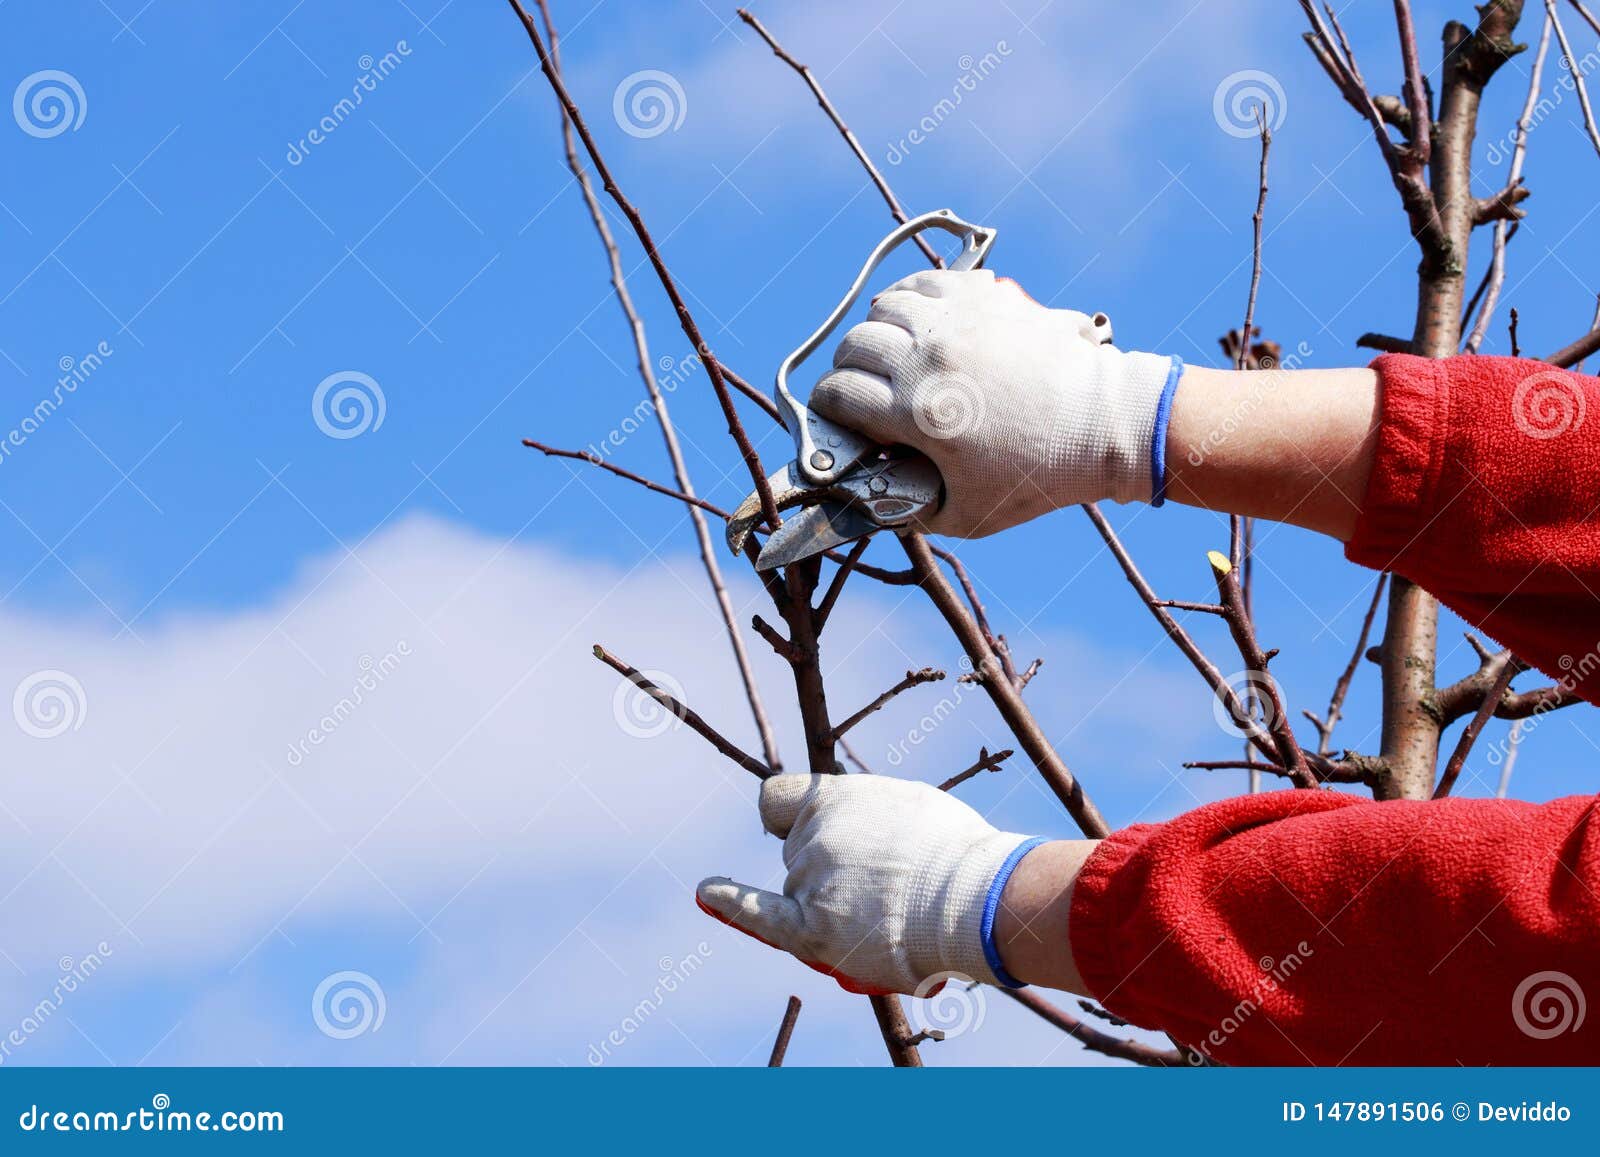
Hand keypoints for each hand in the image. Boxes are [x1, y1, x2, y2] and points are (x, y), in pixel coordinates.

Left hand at [696, 773, 1040, 995]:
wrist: (978, 899)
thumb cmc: (955, 852)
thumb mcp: (905, 803)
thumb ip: (862, 811)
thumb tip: (846, 822)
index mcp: (830, 796)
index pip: (777, 802)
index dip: (791, 818)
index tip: (801, 828)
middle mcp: (810, 835)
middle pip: (796, 852)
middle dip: (828, 866)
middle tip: (888, 880)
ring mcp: (809, 882)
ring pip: (800, 892)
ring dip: (830, 902)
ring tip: (891, 909)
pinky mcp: (813, 931)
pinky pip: (761, 916)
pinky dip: (732, 904)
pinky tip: (707, 891)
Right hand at [810, 269, 1179, 537]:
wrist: (1104, 426)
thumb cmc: (1037, 476)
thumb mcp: (964, 515)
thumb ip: (908, 510)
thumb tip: (867, 499)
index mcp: (918, 412)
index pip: (839, 392)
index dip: (827, 406)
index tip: (834, 414)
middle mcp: (930, 358)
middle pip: (855, 345)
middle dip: (847, 369)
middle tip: (859, 387)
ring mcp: (959, 323)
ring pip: (884, 307)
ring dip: (875, 331)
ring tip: (886, 352)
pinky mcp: (987, 300)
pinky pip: (926, 283)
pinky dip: (909, 298)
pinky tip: (914, 318)